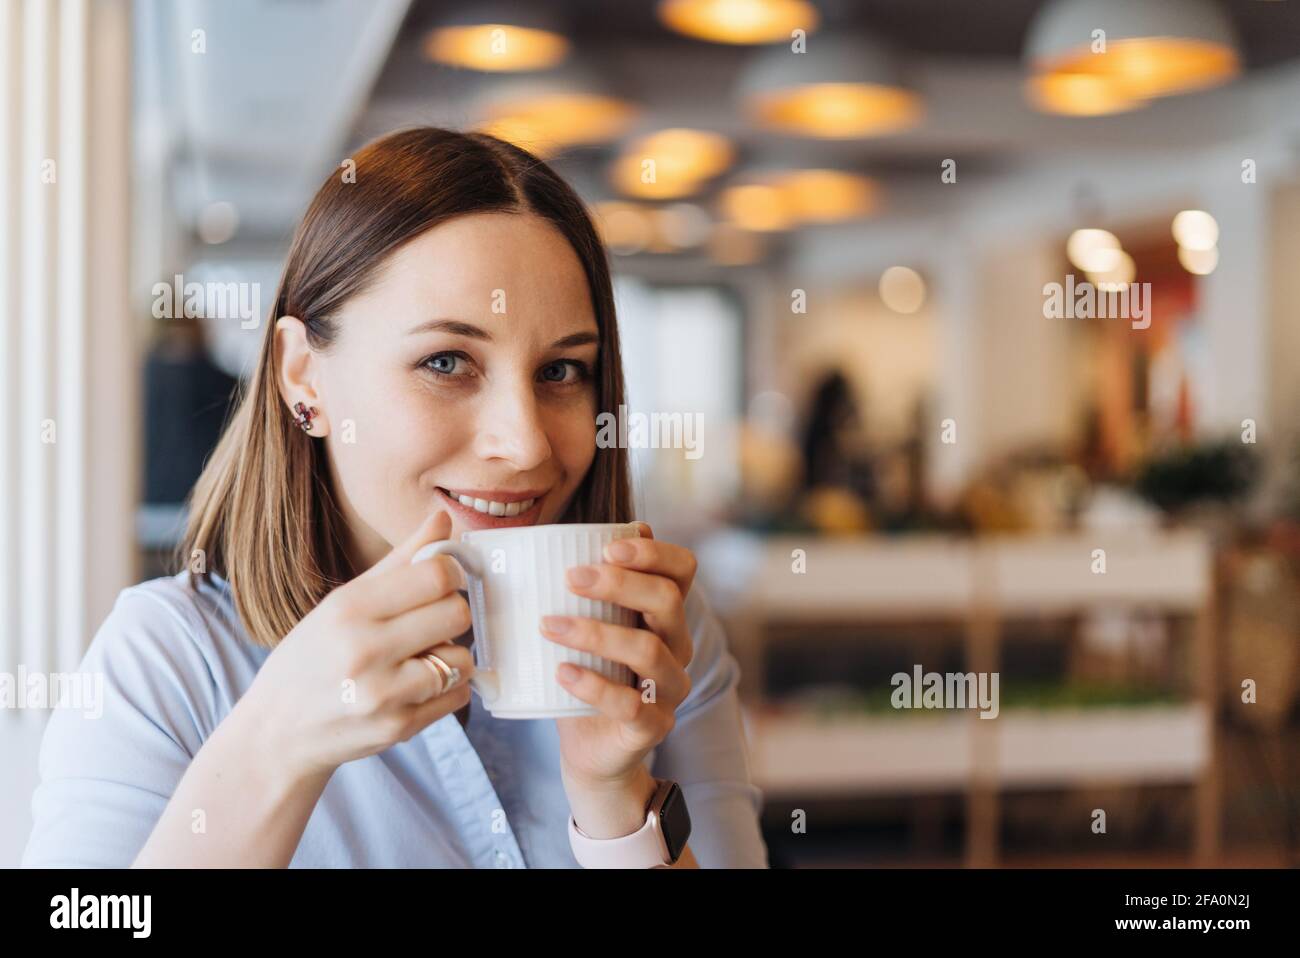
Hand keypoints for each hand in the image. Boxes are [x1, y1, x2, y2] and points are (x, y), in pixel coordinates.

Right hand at [239, 510, 475, 780]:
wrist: (277, 734)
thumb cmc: (311, 659)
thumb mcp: (341, 603)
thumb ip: (398, 562)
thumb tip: (444, 519)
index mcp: (349, 608)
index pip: (435, 575)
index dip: (452, 572)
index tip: (445, 579)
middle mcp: (364, 650)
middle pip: (456, 613)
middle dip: (452, 613)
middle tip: (432, 621)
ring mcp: (383, 694)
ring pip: (462, 658)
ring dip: (451, 655)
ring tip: (420, 657)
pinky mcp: (399, 727)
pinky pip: (458, 695)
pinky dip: (449, 688)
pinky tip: (418, 686)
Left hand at [539, 522, 695, 806]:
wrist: (590, 749)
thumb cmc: (586, 676)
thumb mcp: (585, 627)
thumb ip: (580, 588)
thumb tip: (545, 536)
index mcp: (666, 615)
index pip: (683, 569)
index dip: (653, 552)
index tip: (607, 546)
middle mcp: (678, 647)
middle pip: (669, 602)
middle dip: (620, 584)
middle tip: (572, 578)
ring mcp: (670, 689)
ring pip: (649, 651)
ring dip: (595, 632)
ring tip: (549, 625)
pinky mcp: (653, 727)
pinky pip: (632, 705)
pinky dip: (594, 685)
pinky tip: (563, 672)